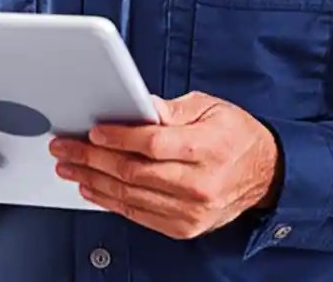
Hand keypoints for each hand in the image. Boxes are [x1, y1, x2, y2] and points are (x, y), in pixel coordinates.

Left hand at [50, 91, 280, 239]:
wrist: (266, 174)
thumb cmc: (236, 136)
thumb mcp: (210, 108)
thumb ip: (172, 109)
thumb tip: (140, 105)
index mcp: (207, 148)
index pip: (153, 143)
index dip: (118, 137)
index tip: (94, 131)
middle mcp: (199, 183)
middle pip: (134, 171)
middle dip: (92, 158)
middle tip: (66, 147)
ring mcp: (191, 210)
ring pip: (130, 196)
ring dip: (92, 181)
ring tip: (69, 166)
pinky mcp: (184, 227)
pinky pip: (138, 214)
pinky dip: (110, 201)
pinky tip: (91, 188)